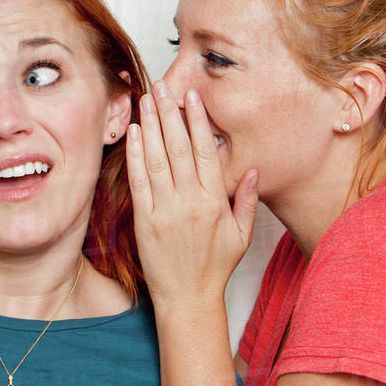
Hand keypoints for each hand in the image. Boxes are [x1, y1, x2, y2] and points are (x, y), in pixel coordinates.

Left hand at [125, 82, 258, 311]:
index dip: (197, 121)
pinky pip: (139, 181)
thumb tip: (251, 169)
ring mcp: (165, 211)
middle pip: (179, 147)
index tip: (191, 97)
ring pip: (157, 159)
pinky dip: (136, 155)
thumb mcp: (241, 236)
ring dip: (151, 126)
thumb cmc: (215, 268)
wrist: (188, 299)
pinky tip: (134, 134)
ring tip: (146, 99)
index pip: (206, 151)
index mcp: (214, 202)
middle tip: (163, 86)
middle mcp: (189, 202)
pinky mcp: (144, 221)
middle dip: (169, 113)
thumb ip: (245, 200)